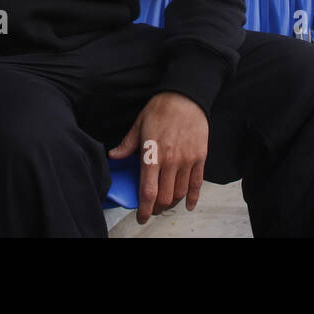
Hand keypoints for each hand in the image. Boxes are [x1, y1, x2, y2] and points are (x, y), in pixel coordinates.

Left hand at [108, 92, 208, 223]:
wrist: (187, 96)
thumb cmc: (162, 108)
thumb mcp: (139, 124)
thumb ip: (127, 144)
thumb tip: (114, 156)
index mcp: (152, 154)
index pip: (148, 191)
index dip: (144, 209)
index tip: (141, 217)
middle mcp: (171, 161)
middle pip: (164, 197)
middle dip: (157, 209)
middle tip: (152, 210)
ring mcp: (187, 160)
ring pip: (180, 193)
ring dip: (172, 203)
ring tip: (165, 204)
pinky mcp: (200, 157)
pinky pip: (196, 183)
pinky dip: (192, 197)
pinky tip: (188, 204)